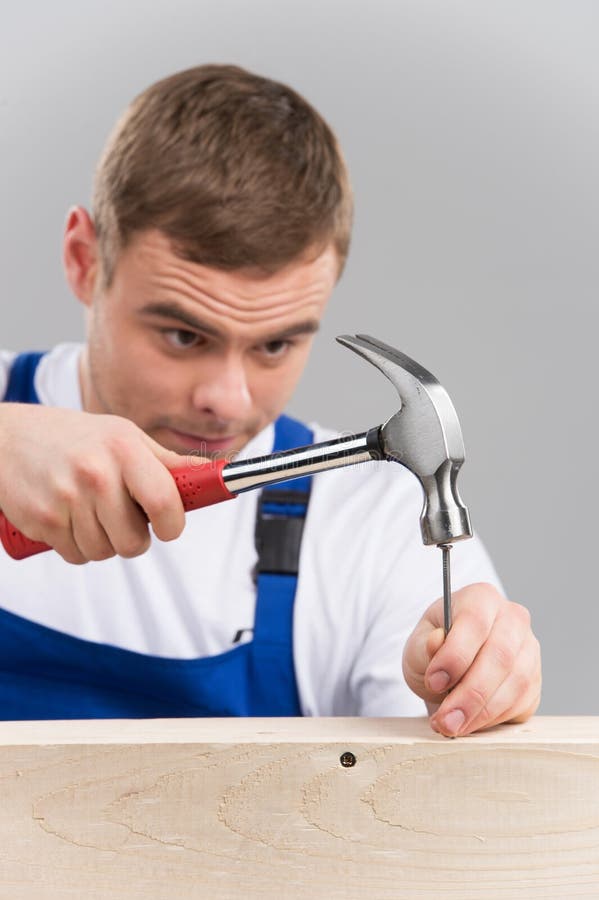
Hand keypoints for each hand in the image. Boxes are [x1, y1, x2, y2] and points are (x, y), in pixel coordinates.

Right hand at [0, 404, 189, 563]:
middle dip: (134, 539)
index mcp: (123, 448)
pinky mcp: (43, 521)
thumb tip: (214, 475)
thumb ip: (165, 460)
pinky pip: (77, 556)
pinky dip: (77, 546)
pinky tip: (69, 519)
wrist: (5, 438)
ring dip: (104, 543)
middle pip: (134, 541)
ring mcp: (67, 499)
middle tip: (125, 520)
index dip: (173, 524)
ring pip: (105, 552)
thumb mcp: (121, 435)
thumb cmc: (72, 437)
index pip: (165, 501)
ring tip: (92, 514)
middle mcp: (96, 473)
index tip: (170, 527)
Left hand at [402, 582, 540, 736]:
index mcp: (481, 598)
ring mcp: (529, 649)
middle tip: (445, 720)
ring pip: (515, 683)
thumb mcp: (417, 646)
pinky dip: (494, 719)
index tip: (434, 682)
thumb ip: (424, 646)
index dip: (456, 655)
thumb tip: (436, 641)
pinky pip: (522, 703)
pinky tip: (470, 724)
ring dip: (482, 712)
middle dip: (470, 694)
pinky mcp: (535, 680)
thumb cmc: (433, 650)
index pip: (475, 622)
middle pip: (500, 656)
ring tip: (451, 726)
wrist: (450, 669)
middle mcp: (512, 618)